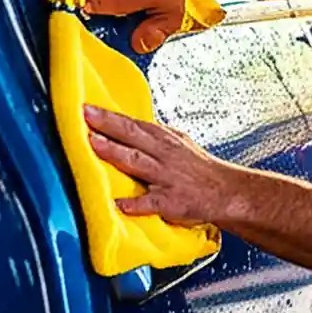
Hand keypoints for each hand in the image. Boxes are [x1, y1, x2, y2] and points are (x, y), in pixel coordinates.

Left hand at [84, 104, 241, 224]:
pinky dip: (136, 204)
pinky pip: (152, 203)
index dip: (110, 115)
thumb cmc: (199, 169)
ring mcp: (167, 178)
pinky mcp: (172, 202)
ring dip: (115, 152)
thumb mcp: (178, 143)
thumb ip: (152, 136)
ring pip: (138, 162)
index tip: (86, 107)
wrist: (227, 192)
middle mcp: (164, 155)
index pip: (133, 124)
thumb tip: (123, 126)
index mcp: (164, 140)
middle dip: (107, 124)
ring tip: (93, 145)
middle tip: (84, 115)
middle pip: (132, 136)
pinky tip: (118, 204)